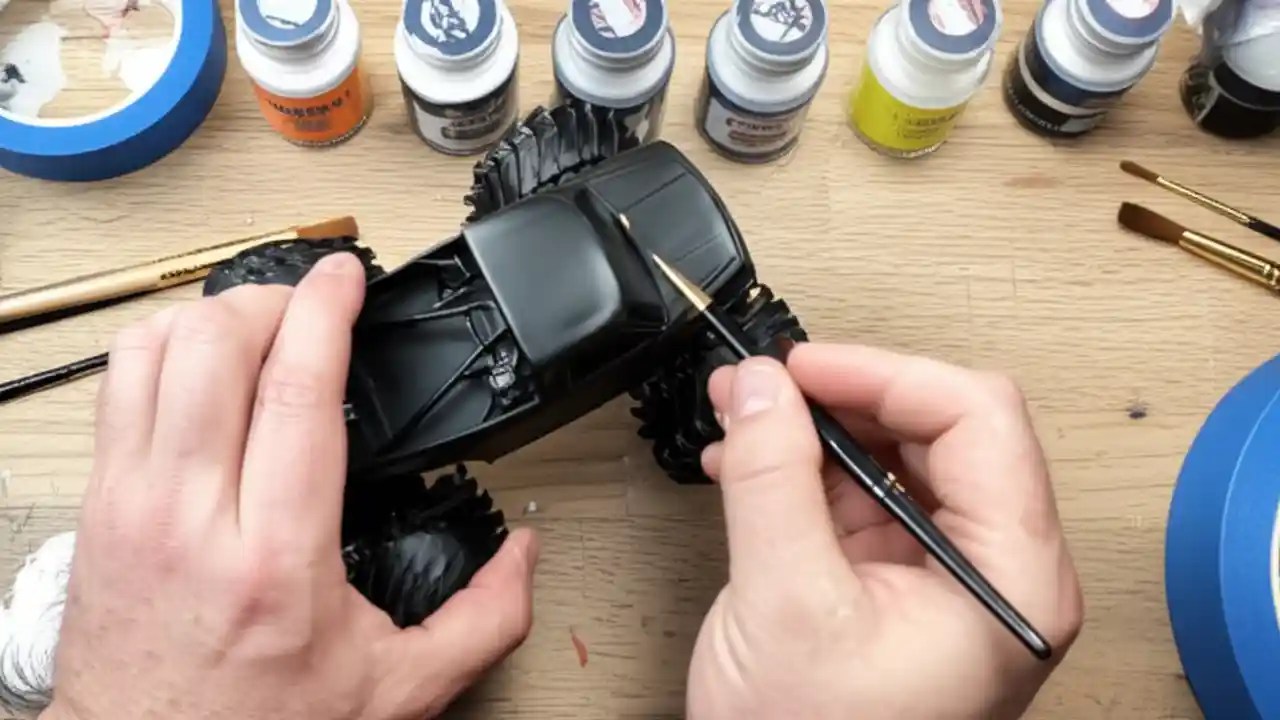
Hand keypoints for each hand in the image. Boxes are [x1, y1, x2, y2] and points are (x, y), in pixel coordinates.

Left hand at [41, 253, 538, 719]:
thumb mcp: (397, 688)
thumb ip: (482, 619)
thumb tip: (524, 556)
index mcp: (278, 554)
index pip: (297, 389)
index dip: (328, 309)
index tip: (350, 277)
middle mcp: (192, 516)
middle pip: (218, 345)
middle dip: (273, 298)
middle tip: (312, 305)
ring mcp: (131, 504)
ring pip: (154, 349)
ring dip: (213, 315)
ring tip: (259, 325)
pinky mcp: (98, 506)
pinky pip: (116, 383)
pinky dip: (162, 346)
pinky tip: (201, 361)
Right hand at [688, 343, 1082, 719]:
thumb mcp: (787, 603)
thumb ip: (774, 480)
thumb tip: (765, 386)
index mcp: (1014, 577)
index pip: (977, 418)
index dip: (885, 374)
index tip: (804, 367)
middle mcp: (996, 570)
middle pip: (939, 428)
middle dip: (844, 395)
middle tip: (768, 384)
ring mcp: (945, 576)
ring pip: (896, 455)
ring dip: (816, 428)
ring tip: (746, 416)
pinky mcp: (896, 584)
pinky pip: (861, 496)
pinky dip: (804, 471)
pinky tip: (748, 463)